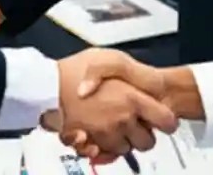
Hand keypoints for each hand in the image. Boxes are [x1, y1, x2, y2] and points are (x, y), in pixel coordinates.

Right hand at [46, 50, 178, 162]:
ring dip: (122, 140)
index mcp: (133, 99)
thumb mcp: (112, 58)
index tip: (160, 117)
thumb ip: (135, 72)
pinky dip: (103, 148)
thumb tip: (152, 87)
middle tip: (134, 121)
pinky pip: (105, 155)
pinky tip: (97, 133)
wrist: (46, 86)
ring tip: (111, 123)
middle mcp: (122, 120)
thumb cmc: (75, 70)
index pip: (167, 121)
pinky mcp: (91, 144)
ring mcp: (106, 134)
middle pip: (148, 142)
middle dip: (142, 134)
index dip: (165, 120)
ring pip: (126, 150)